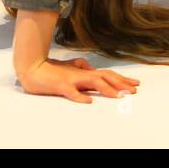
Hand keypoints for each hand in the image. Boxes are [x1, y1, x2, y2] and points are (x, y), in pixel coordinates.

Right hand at [18, 56, 140, 102]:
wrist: (33, 68)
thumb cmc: (52, 69)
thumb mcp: (70, 66)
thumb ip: (82, 66)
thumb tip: (92, 68)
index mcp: (85, 71)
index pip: (107, 74)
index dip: (122, 79)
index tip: (135, 84)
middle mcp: (81, 74)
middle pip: (105, 77)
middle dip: (120, 84)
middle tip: (133, 91)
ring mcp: (72, 79)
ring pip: (93, 82)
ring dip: (107, 89)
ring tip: (119, 96)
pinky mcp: (61, 86)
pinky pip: (71, 92)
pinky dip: (80, 96)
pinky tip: (89, 101)